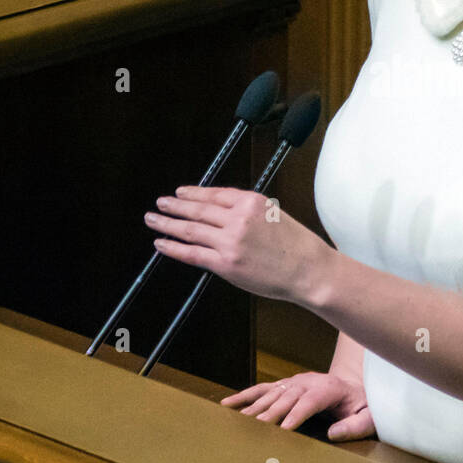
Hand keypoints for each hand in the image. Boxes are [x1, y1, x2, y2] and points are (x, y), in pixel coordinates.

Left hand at [145, 185, 330, 304]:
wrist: (309, 270)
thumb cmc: (296, 245)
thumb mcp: (274, 214)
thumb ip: (247, 211)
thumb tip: (220, 213)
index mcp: (252, 202)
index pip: (215, 193)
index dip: (194, 193)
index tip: (181, 192)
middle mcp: (238, 218)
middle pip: (198, 209)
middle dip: (175, 205)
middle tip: (160, 203)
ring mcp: (230, 241)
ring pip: (191, 229)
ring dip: (168, 223)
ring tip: (153, 219)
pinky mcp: (226, 264)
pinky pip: (193, 254)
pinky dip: (174, 248)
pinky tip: (161, 243)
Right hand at [220, 372, 375, 440]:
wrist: (355, 389)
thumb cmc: (363, 406)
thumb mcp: (369, 417)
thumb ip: (355, 426)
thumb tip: (333, 434)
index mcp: (330, 388)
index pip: (309, 401)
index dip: (296, 415)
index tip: (284, 429)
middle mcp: (308, 382)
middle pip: (286, 398)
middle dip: (270, 414)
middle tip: (255, 430)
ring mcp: (295, 382)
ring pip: (271, 393)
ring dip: (254, 407)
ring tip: (238, 422)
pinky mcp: (285, 385)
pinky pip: (262, 389)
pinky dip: (244, 396)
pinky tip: (228, 404)